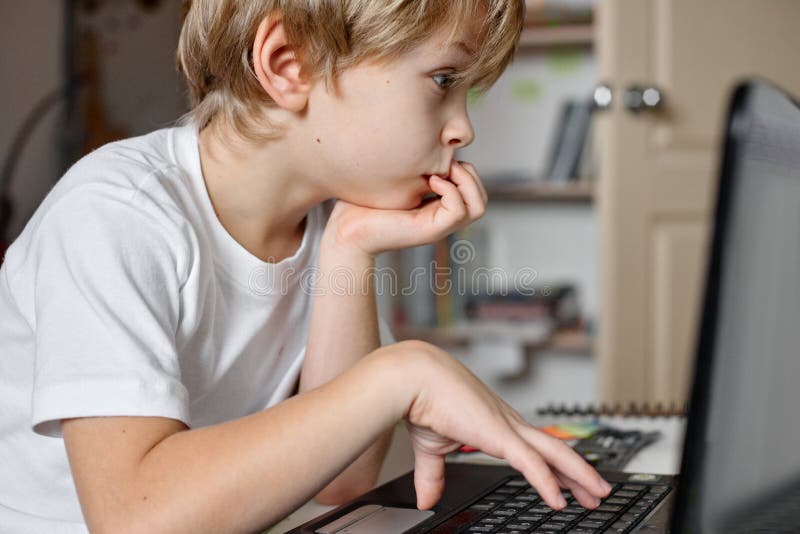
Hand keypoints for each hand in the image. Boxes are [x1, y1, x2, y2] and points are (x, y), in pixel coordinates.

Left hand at [327, 160, 487, 255]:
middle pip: (481, 199)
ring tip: (444, 171)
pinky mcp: (431, 231)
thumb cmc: (363, 202)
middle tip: (448, 164)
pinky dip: (451, 191)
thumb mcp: (396, 177)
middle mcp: (442, 217)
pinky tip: (430, 181)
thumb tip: (428, 141)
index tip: (441, 158)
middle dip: (472, 175)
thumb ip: (416, 165)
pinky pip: (459, 210)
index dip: (465, 169)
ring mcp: (439, 226)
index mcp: (437, 206)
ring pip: (478, 206)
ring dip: (467, 183)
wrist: (346, 229)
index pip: (473, 189)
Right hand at [399, 341, 611, 510]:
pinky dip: (548, 483)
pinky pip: (532, 463)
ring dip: (580, 474)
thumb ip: (434, 475)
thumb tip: (427, 500)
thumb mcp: (432, 447)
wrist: (413, 378)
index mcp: (496, 424)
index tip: (569, 482)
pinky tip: (559, 500)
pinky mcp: (500, 434)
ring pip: (556, 452)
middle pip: (555, 449)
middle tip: (598, 490)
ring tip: (598, 493)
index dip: (556, 466)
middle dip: (579, 472)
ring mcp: (508, 427)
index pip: (536, 448)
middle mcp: (508, 423)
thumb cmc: (422, 400)